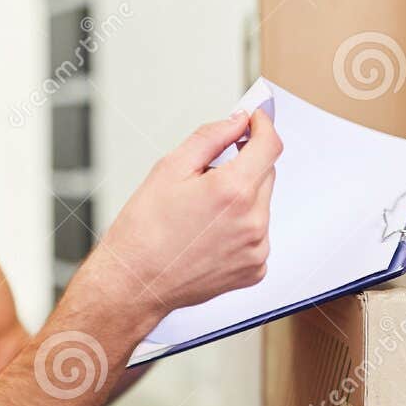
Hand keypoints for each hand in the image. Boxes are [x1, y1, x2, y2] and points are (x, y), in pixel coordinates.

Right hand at [84, 107, 281, 329]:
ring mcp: (256, 249)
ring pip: (262, 204)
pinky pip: (258, 234)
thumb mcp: (170, 168)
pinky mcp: (255, 269)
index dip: (263, 126)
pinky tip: (210, 235)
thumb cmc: (144, 231)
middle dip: (244, 166)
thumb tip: (237, 122)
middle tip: (207, 177)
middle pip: (266, 174)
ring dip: (242, 199)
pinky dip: (240, 227)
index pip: (270, 145)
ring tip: (202, 214)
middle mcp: (252, 222)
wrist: (135, 283)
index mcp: (233, 191)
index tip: (254, 121)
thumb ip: (211, 137)